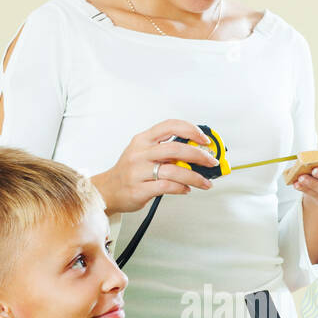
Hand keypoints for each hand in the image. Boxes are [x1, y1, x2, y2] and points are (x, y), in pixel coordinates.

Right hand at [93, 120, 219, 214]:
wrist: (107, 191)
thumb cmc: (130, 172)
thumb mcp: (143, 153)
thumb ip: (165, 150)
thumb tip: (196, 151)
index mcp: (143, 140)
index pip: (170, 126)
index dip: (191, 130)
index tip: (204, 139)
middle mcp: (140, 153)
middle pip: (176, 148)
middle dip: (199, 155)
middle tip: (211, 161)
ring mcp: (139, 171)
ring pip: (174, 170)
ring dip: (195, 177)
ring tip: (205, 182)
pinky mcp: (139, 189)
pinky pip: (167, 187)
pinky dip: (181, 188)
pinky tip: (187, 189)